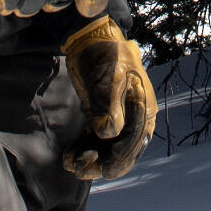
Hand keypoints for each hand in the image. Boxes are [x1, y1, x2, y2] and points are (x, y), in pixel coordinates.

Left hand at [61, 15, 155, 179]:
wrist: (89, 40)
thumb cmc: (106, 55)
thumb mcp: (110, 79)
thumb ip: (110, 107)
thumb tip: (108, 134)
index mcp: (143, 108)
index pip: (135, 141)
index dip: (120, 157)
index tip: (105, 168)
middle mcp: (133, 117)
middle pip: (122, 150)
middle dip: (103, 163)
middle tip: (82, 170)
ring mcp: (117, 118)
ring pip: (106, 149)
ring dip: (90, 160)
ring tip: (71, 164)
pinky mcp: (100, 117)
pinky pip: (95, 141)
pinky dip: (83, 150)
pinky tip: (68, 156)